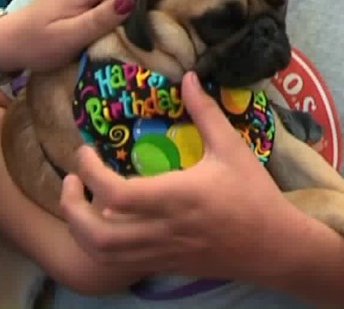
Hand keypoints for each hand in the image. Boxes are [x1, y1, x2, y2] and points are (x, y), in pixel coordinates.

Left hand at [59, 72, 292, 281]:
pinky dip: (100, 244)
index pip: (116, 194)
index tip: (85, 152)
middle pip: (97, 232)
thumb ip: (206, 114)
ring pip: (103, 254)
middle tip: (70, 180)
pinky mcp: (165, 264)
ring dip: (80, 229)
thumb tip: (189, 78)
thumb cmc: (254, 194)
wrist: (273, 245)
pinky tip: (103, 222)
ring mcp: (161, 251)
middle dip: (70, 207)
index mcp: (177, 197)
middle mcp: (163, 229)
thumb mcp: (232, 149)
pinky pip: (119, 262)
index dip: (90, 173)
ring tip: (79, 202)